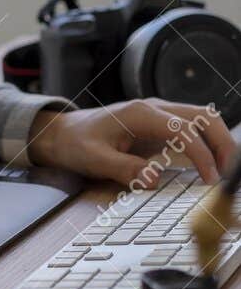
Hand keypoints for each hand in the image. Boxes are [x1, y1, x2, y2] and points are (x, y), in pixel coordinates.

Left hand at [25, 99, 238, 187]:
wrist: (63, 132)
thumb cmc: (77, 143)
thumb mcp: (93, 159)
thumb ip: (123, 168)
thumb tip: (154, 179)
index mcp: (139, 114)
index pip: (183, 128)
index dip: (201, 153)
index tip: (210, 179)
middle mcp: (154, 109)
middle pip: (202, 116)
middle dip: (222, 142)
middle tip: (228, 174)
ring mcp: (160, 114)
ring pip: (202, 119)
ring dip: (219, 141)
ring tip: (224, 172)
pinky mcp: (161, 125)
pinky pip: (193, 128)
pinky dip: (209, 142)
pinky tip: (212, 165)